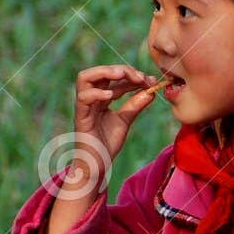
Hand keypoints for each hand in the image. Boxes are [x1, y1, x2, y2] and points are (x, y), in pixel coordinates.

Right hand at [45, 64, 163, 233]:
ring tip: (122, 76)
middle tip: (138, 75)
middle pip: (98, 72)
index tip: (149, 80)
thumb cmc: (106, 143)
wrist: (96, 164)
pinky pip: (83, 99)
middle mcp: (90, 98)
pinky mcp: (81, 118)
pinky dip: (97, 93)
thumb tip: (151, 91)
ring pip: (85, 78)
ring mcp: (84, 107)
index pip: (113, 78)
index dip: (131, 75)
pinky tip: (111, 96)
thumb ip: (135, 105)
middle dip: (118, 69)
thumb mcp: (125, 120)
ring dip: (104, 73)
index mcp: (100, 98)